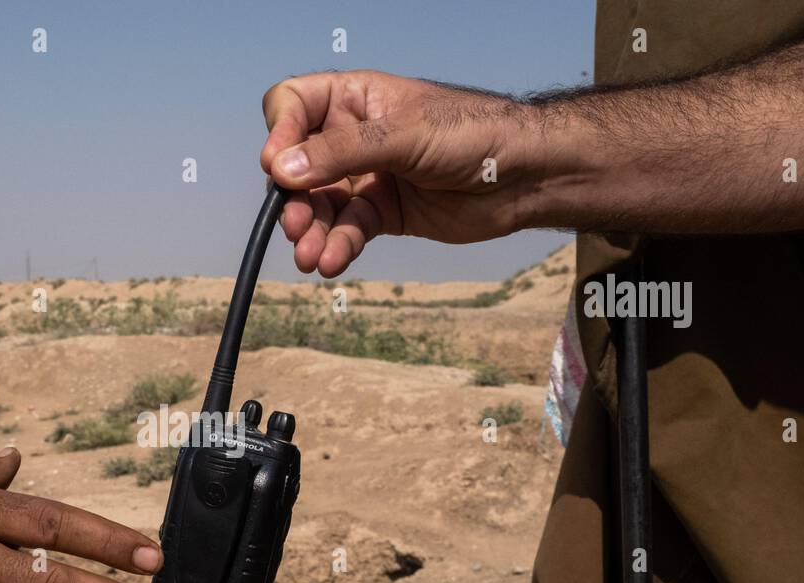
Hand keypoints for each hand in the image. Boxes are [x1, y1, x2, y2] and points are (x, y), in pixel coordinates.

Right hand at [260, 70, 541, 274]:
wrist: (524, 177)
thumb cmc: (474, 134)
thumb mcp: (405, 135)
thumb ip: (343, 152)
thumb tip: (282, 170)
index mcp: (356, 99)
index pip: (294, 105)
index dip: (280, 134)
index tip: (279, 166)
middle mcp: (354, 136)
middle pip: (298, 165)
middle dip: (294, 199)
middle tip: (295, 225)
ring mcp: (366, 176)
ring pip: (319, 205)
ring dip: (310, 231)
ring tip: (310, 256)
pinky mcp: (382, 213)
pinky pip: (347, 230)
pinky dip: (337, 246)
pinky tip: (332, 262)